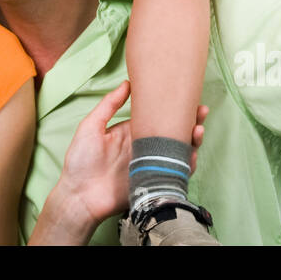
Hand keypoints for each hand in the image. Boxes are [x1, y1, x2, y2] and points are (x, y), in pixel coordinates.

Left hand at [56, 81, 207, 226]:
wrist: (79, 196)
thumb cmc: (80, 161)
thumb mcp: (91, 127)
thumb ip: (109, 105)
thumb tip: (127, 82)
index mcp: (132, 132)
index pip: (157, 116)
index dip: (173, 107)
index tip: (187, 95)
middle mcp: (145, 146)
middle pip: (173, 132)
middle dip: (191, 121)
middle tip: (201, 111)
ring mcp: (151, 164)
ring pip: (179, 151)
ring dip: (193, 140)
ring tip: (198, 130)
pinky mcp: (154, 182)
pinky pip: (175, 173)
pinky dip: (187, 165)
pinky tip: (191, 154)